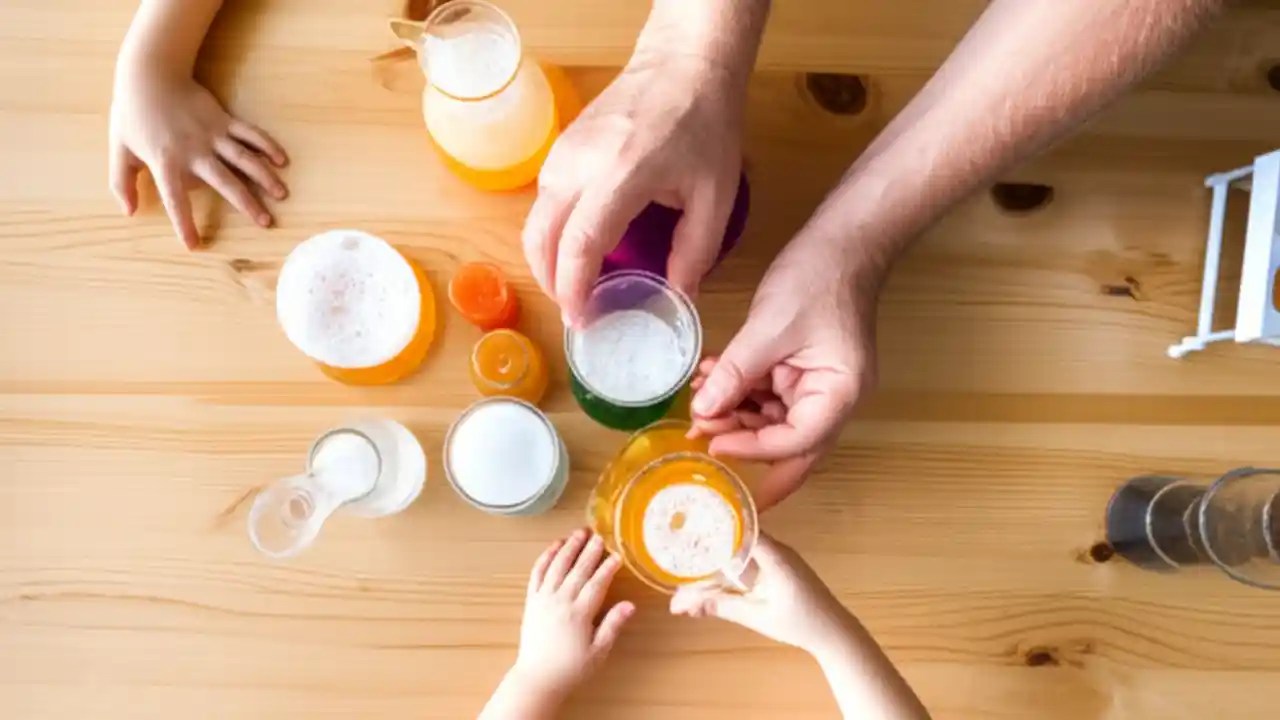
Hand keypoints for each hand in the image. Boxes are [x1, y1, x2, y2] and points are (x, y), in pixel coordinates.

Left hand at [109, 63, 287, 248]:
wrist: (150, 74)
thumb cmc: (132, 113)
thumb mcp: (119, 149)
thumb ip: (122, 182)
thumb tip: (129, 212)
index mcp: (166, 163)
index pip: (176, 200)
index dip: (185, 224)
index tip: (194, 245)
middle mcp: (195, 152)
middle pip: (226, 182)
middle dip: (247, 204)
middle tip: (266, 222)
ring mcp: (213, 135)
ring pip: (244, 159)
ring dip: (265, 177)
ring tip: (282, 194)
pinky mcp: (223, 120)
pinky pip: (249, 134)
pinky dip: (267, 145)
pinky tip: (282, 160)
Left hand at [510, 530, 635, 698]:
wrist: (537, 678)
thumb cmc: (571, 668)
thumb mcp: (598, 652)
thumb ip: (612, 626)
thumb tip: (630, 605)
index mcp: (579, 614)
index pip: (597, 584)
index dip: (608, 568)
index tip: (618, 554)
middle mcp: (560, 601)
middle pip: (578, 570)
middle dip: (590, 551)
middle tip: (600, 535)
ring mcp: (543, 598)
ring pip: (557, 566)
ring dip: (569, 547)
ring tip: (580, 532)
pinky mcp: (531, 600)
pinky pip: (537, 573)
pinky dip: (545, 557)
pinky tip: (554, 546)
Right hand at [522, 47, 744, 322]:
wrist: (683, 63)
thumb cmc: (705, 124)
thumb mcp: (716, 196)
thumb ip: (695, 253)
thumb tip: (678, 300)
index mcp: (622, 174)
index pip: (580, 242)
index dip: (575, 288)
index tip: (582, 320)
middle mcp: (580, 163)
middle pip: (541, 237)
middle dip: (552, 284)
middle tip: (577, 314)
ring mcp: (563, 152)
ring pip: (535, 221)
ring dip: (548, 261)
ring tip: (577, 288)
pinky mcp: (560, 148)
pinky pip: (543, 202)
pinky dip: (552, 235)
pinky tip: (578, 251)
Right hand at [670, 533, 853, 655]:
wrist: (833, 632)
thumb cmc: (801, 623)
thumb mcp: (757, 616)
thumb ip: (722, 606)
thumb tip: (684, 605)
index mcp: (774, 555)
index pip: (739, 527)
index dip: (714, 524)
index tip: (687, 526)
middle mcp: (775, 550)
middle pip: (735, 540)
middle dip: (707, 548)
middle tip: (677, 555)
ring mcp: (777, 558)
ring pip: (739, 552)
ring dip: (716, 561)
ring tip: (687, 572)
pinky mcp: (777, 569)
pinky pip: (748, 562)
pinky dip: (729, 569)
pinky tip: (710, 580)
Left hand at [689, 236, 877, 508]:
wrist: (841, 242)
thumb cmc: (817, 279)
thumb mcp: (768, 328)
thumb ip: (735, 374)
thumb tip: (702, 412)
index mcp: (839, 394)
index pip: (796, 443)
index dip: (752, 449)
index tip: (713, 444)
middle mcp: (834, 400)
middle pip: (788, 443)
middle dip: (743, 441)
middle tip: (699, 432)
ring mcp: (818, 386)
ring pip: (773, 421)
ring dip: (735, 412)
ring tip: (699, 396)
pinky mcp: (802, 372)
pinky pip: (769, 395)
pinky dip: (741, 390)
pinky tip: (710, 377)